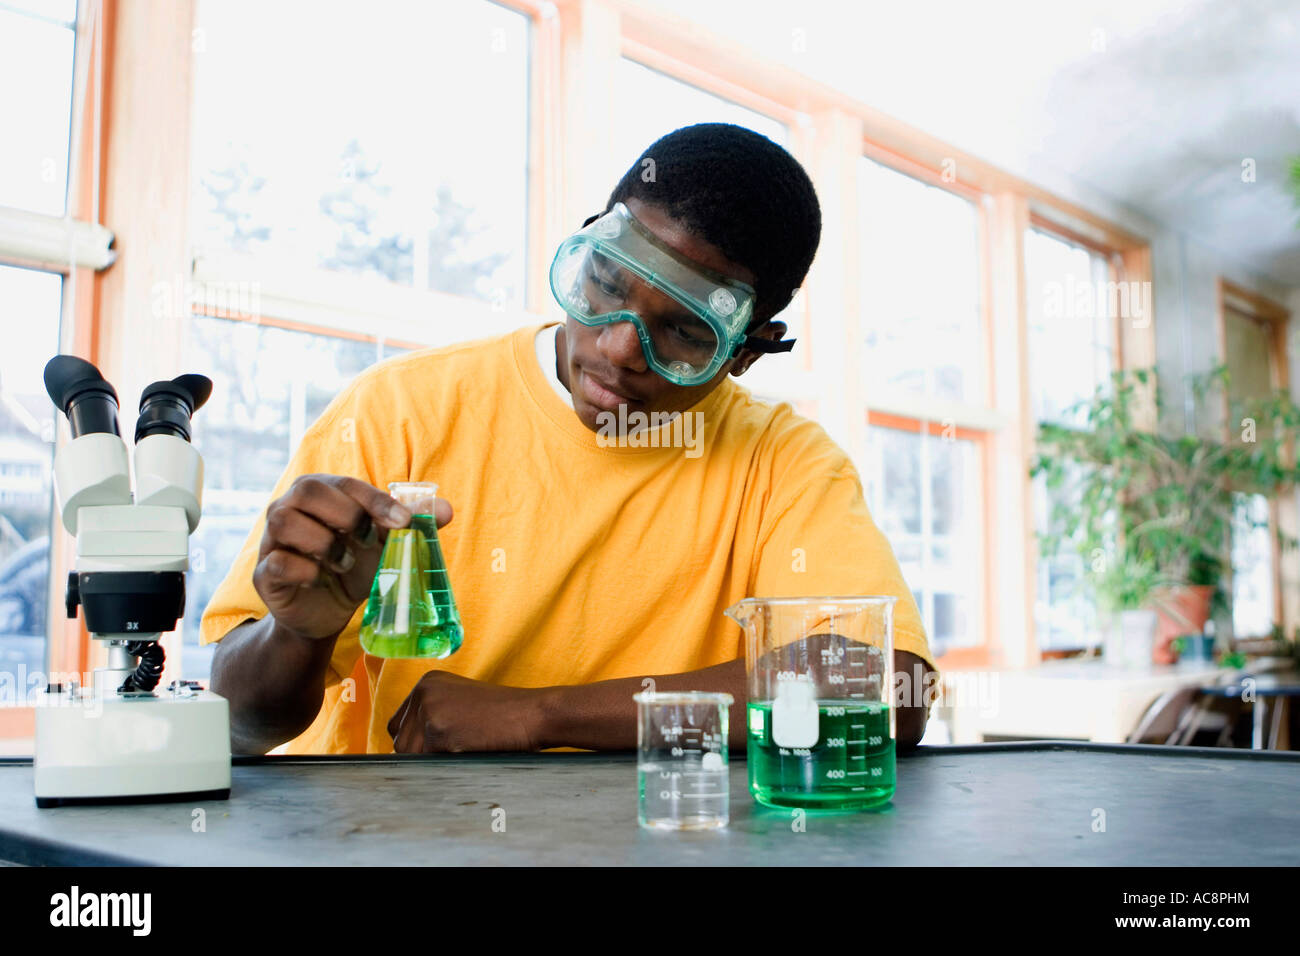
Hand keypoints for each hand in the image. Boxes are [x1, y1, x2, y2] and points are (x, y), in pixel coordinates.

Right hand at [253, 474, 453, 640]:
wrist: (327, 612)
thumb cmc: (356, 566)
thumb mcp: (386, 544)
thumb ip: (414, 523)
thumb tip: (446, 509)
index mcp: (322, 493)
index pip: (347, 484)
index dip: (376, 501)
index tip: (403, 522)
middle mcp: (291, 507)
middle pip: (307, 490)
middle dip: (346, 515)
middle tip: (368, 541)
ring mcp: (272, 539)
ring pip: (284, 520)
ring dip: (323, 542)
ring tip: (344, 562)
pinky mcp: (264, 573)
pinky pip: (277, 562)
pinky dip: (304, 570)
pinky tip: (321, 579)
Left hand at [388, 671, 549, 752]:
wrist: (533, 714)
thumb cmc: (504, 715)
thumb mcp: (461, 703)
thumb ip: (432, 714)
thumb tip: (404, 749)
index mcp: (427, 682)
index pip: (398, 724)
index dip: (414, 742)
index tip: (437, 748)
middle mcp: (423, 693)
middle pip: (401, 743)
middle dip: (423, 754)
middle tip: (457, 750)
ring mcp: (430, 712)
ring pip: (411, 757)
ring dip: (434, 762)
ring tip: (465, 748)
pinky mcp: (438, 733)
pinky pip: (429, 765)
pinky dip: (448, 766)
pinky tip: (471, 751)